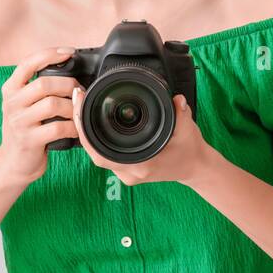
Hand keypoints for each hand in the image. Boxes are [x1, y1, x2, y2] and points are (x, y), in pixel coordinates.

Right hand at [0, 47, 78, 190]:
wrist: (13, 163)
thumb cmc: (25, 129)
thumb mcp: (23, 104)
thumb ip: (38, 88)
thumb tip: (69, 70)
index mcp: (10, 89)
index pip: (27, 63)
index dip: (49, 54)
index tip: (69, 52)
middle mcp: (11, 103)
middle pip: (44, 83)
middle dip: (68, 85)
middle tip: (79, 91)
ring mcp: (19, 123)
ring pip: (52, 104)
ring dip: (72, 107)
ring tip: (78, 112)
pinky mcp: (29, 141)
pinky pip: (57, 128)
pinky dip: (72, 127)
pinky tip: (76, 129)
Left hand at [71, 86, 214, 185]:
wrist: (195, 167)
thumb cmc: (190, 150)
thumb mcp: (188, 129)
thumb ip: (181, 112)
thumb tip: (176, 98)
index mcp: (142, 165)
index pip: (102, 155)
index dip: (85, 135)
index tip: (80, 110)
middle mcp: (130, 173)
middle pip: (94, 152)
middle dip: (81, 125)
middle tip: (77, 99)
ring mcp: (127, 173)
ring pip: (97, 153)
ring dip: (87, 131)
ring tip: (81, 105)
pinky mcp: (126, 169)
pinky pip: (104, 154)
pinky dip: (96, 137)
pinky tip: (91, 119)